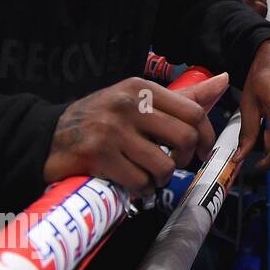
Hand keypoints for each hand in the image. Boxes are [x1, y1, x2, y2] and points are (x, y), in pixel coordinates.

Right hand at [43, 73, 229, 198]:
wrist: (47, 134)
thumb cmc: (103, 119)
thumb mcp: (140, 100)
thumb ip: (182, 97)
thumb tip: (223, 80)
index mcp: (141, 88)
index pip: (194, 112)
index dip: (206, 136)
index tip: (203, 151)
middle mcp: (128, 105)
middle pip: (185, 139)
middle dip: (185, 159)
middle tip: (174, 164)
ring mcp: (112, 130)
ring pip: (164, 165)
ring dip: (161, 178)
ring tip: (149, 175)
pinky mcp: (98, 156)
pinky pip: (140, 181)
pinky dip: (142, 190)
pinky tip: (133, 184)